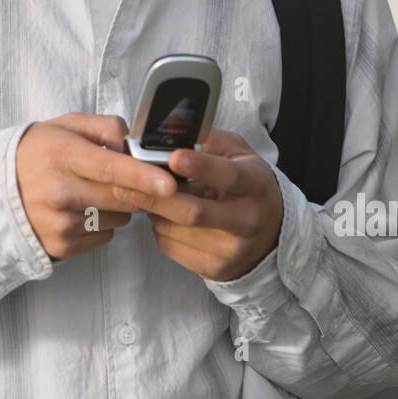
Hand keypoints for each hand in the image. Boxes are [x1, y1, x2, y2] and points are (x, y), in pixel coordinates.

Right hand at [15, 113, 176, 264]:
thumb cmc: (37, 152)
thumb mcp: (66, 125)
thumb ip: (105, 128)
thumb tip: (135, 145)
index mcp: (62, 156)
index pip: (109, 169)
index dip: (142, 177)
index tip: (169, 184)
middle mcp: (60, 192)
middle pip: (123, 199)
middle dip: (151, 195)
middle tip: (167, 191)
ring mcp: (60, 223)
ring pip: (120, 218)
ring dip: (121, 206)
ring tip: (95, 191)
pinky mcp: (62, 247)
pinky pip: (106, 236)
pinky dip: (105, 224)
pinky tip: (84, 210)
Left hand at [140, 129, 283, 281]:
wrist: (271, 232)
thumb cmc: (246, 185)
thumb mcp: (237, 153)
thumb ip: (207, 140)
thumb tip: (170, 130)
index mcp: (255, 185)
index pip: (228, 176)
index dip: (201, 167)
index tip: (173, 158)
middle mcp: (247, 221)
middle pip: (193, 212)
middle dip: (156, 196)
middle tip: (125, 182)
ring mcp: (231, 250)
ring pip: (175, 230)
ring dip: (153, 211)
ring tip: (147, 195)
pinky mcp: (214, 268)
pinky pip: (170, 246)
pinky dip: (158, 228)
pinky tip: (163, 216)